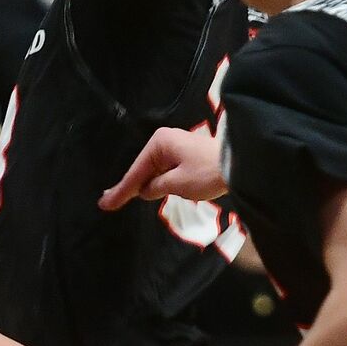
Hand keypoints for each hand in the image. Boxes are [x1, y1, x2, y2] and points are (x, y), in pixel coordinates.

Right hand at [100, 126, 226, 210]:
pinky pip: (164, 170)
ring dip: (143, 185)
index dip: (121, 191)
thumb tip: (145, 190)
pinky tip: (146, 190)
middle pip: (142, 170)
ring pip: (153, 171)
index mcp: (159, 143)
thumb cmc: (207, 172)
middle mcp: (165, 141)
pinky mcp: (186, 154)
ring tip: (121, 198)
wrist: (242, 161)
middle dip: (129, 186)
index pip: (135, 173)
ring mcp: (176, 146)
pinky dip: (156, 181)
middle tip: (108, 203)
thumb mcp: (177, 184)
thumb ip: (155, 188)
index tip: (104, 204)